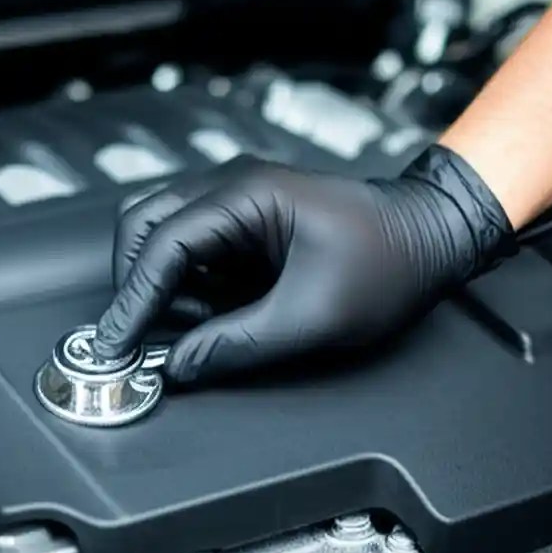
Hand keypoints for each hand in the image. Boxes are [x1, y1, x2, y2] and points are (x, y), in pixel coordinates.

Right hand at [93, 145, 516, 382]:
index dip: (133, 299)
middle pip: (145, 226)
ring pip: (164, 236)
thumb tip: (181, 365)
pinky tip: (221, 314)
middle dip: (136, 284)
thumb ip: (239, 343)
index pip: (162, 244)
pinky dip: (191, 286)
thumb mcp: (314, 316)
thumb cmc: (390, 261)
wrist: (434, 236)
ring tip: (204, 328)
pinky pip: (195, 250)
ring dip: (166, 287)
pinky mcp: (247, 222)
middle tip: (137, 337)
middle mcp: (232, 187)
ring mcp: (238, 201)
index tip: (116, 343)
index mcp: (247, 194)